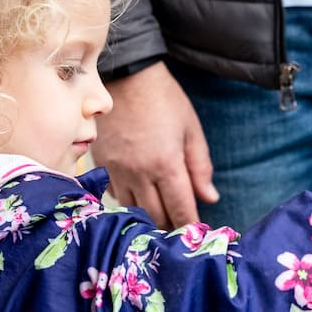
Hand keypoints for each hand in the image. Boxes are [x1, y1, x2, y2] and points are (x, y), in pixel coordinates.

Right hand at [92, 62, 218, 227]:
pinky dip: (129, 201)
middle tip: (180, 231)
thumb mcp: (191, 129)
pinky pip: (115, 194)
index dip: (190, 227)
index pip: (180, 210)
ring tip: (160, 219)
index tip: (196, 236)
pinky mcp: (101, 164)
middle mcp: (139, 173)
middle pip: (155, 217)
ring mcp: (117, 170)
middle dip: (169, 227)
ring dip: (148, 218)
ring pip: (133, 210)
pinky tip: (138, 197)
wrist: (125, 75)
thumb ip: (201, 167)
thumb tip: (209, 198)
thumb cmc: (164, 99)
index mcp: (166, 164)